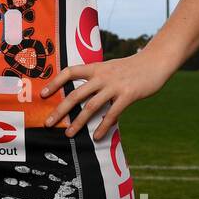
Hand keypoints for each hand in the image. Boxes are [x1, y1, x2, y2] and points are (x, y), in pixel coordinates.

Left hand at [39, 50, 173, 140]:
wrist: (155, 62)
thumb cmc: (130, 68)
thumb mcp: (110, 68)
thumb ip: (96, 78)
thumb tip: (82, 94)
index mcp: (95, 67)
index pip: (70, 72)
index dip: (55, 82)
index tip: (43, 94)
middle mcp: (102, 76)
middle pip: (76, 94)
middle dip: (60, 110)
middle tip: (48, 122)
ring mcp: (115, 85)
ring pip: (91, 106)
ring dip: (78, 122)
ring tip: (68, 134)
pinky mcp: (128, 95)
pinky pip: (112, 114)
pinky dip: (103, 127)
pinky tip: (96, 136)